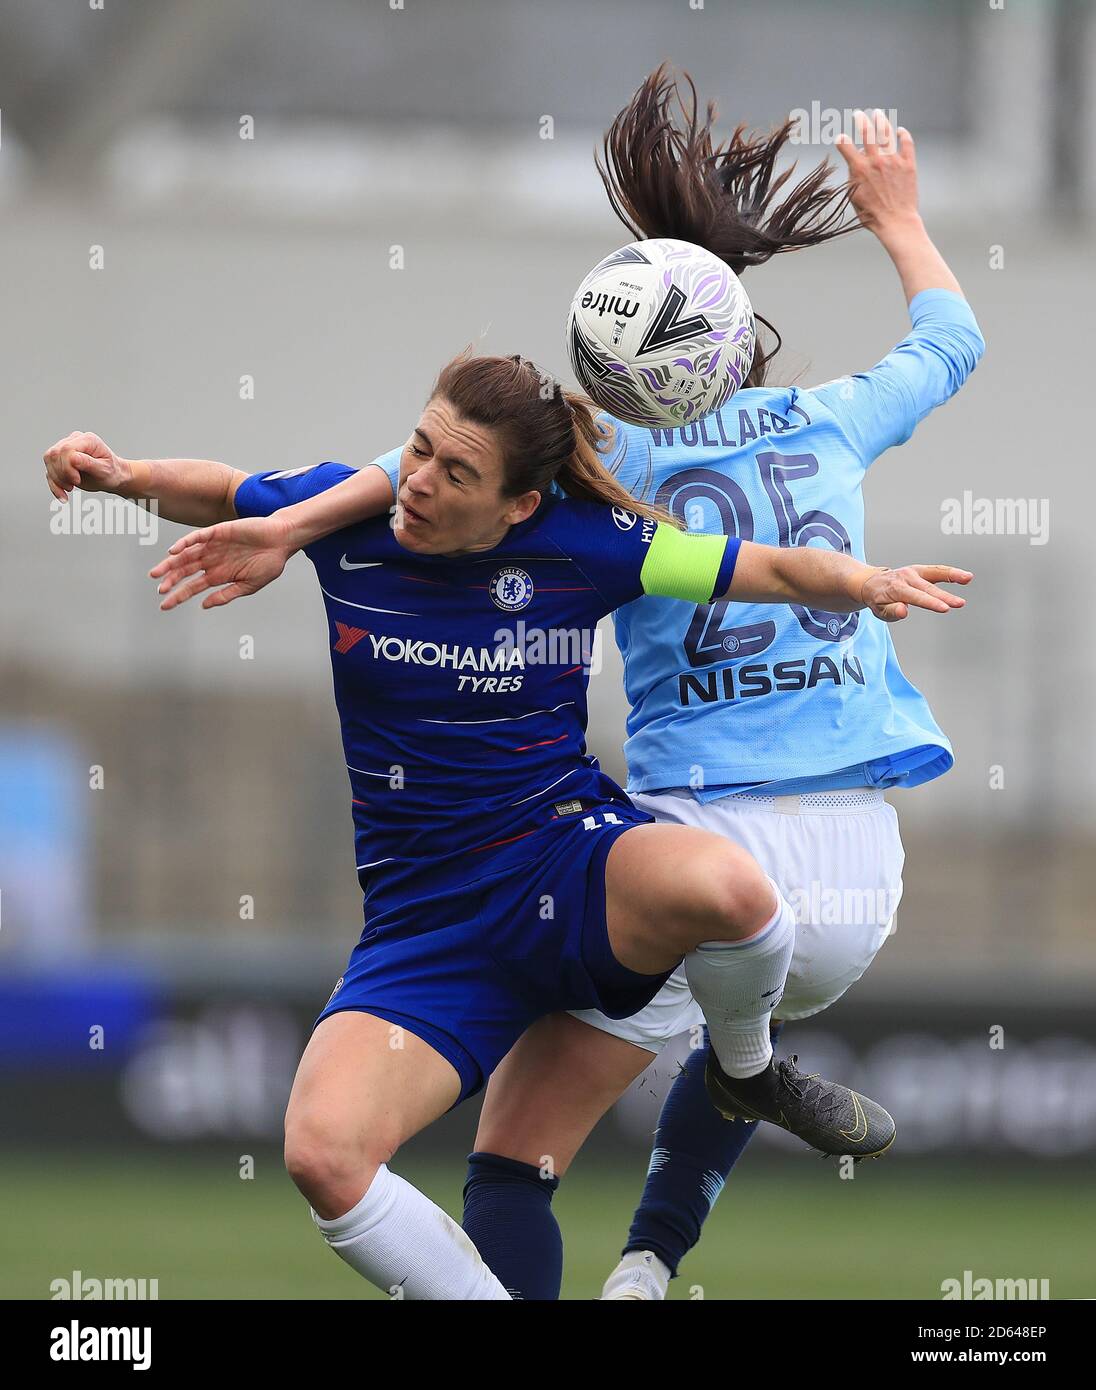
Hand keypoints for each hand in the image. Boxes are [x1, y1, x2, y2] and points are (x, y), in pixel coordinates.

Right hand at [43, 431, 130, 500]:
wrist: (112, 477)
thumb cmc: (111, 472)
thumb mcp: (104, 470)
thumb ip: (89, 463)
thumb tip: (73, 459)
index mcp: (87, 440)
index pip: (67, 450)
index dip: (67, 467)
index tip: (77, 480)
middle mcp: (74, 440)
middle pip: (55, 454)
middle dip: (61, 474)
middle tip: (74, 485)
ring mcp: (65, 448)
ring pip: (49, 460)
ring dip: (57, 479)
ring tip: (70, 489)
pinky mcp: (60, 459)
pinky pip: (49, 470)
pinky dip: (54, 485)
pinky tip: (63, 496)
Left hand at [148, 514, 294, 609]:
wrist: (282, 540)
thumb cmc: (270, 562)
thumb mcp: (249, 585)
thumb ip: (226, 595)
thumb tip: (205, 605)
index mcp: (220, 575)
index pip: (193, 586)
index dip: (179, 595)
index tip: (165, 605)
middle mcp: (213, 560)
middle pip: (185, 571)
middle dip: (170, 580)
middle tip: (160, 589)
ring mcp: (213, 546)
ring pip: (186, 555)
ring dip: (171, 563)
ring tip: (158, 573)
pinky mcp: (217, 532)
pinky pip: (197, 537)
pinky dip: (185, 543)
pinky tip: (174, 551)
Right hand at [835, 109, 919, 238]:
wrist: (896, 222)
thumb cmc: (872, 215)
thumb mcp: (853, 198)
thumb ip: (852, 178)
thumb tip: (854, 164)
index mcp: (859, 169)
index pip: (845, 146)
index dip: (841, 140)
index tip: (840, 138)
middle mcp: (876, 161)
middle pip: (867, 132)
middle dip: (861, 121)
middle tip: (858, 115)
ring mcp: (893, 161)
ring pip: (886, 133)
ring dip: (880, 121)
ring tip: (877, 114)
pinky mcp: (908, 164)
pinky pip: (906, 143)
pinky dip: (903, 135)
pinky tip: (900, 131)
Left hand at [860, 564, 971, 621]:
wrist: (872, 583)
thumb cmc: (878, 599)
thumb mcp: (879, 610)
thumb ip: (891, 611)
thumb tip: (903, 611)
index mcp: (895, 588)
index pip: (916, 597)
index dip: (931, 602)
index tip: (944, 608)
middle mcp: (906, 577)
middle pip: (928, 587)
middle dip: (944, 595)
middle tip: (959, 603)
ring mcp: (914, 572)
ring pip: (935, 573)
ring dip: (952, 575)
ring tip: (968, 578)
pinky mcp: (921, 570)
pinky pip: (937, 570)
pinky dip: (951, 572)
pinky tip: (965, 576)